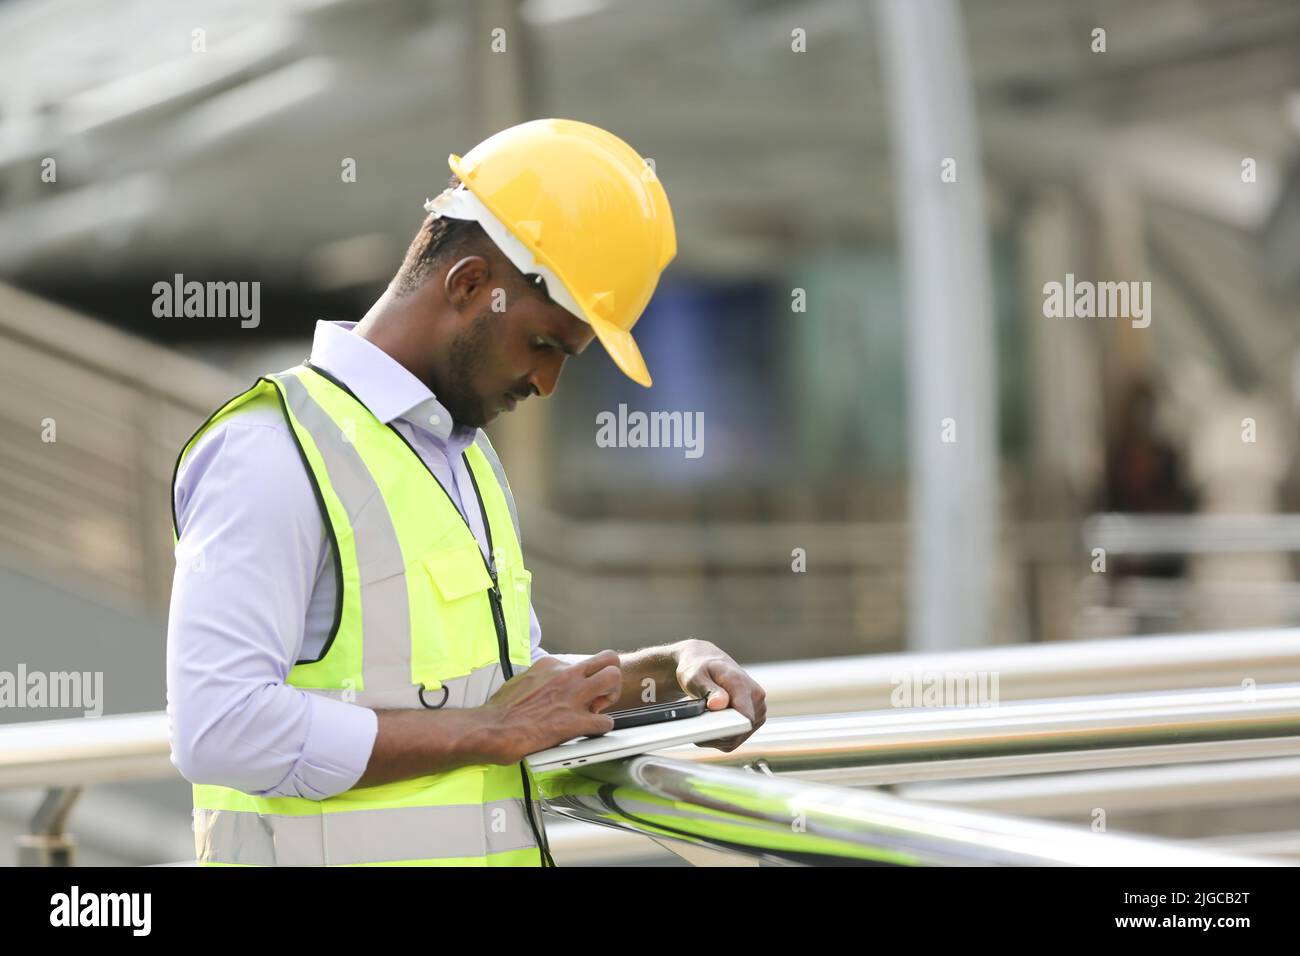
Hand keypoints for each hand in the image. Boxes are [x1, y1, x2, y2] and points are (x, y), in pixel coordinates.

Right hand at [481, 650, 622, 762]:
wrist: (492, 729)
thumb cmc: (501, 710)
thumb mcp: (521, 681)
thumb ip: (541, 680)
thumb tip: (547, 687)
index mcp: (551, 665)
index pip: (582, 663)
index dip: (584, 680)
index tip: (578, 692)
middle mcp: (566, 675)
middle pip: (608, 659)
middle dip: (610, 677)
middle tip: (601, 695)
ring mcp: (573, 696)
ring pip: (614, 679)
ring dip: (612, 696)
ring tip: (600, 709)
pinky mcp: (575, 721)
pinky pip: (606, 721)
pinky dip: (601, 728)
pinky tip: (590, 732)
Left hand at [673, 640, 766, 751]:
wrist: (707, 664)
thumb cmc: (700, 669)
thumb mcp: (696, 675)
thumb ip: (708, 689)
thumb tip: (719, 704)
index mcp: (742, 684)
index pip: (745, 716)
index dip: (728, 727)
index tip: (709, 729)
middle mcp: (756, 698)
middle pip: (739, 731)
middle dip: (716, 732)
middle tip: (697, 723)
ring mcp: (757, 711)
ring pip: (735, 739)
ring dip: (716, 736)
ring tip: (702, 721)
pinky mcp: (753, 723)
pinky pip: (734, 741)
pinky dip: (718, 738)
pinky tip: (708, 726)